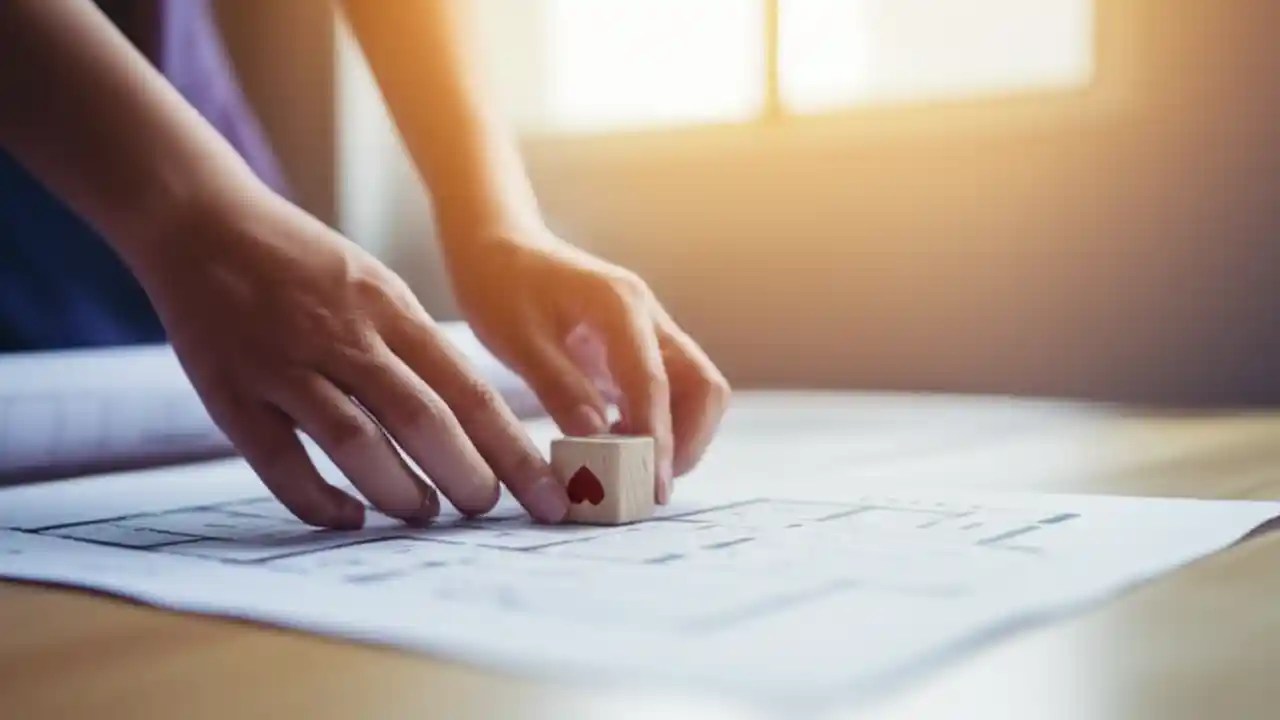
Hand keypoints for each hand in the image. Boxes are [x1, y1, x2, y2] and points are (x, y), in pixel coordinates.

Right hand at [129, 189, 570, 527]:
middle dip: (467, 476)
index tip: (548, 495)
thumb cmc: (302, 264)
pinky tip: (349, 516)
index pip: (470, 391)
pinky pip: (281, 462)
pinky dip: (319, 501)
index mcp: (390, 310)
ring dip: (400, 490)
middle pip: (422, 418)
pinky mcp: (232, 392)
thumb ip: (418, 350)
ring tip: (424, 511)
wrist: (201, 220)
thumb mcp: (376, 287)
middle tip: (485, 509)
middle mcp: (345, 336)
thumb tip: (473, 422)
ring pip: (356, 441)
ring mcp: (285, 364)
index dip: (513, 452)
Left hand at [445, 228, 730, 503]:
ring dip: (679, 434)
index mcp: (620, 306)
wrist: (498, 246)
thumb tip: (598, 443)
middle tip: (650, 482)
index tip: (652, 486)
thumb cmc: (500, 286)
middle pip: (703, 385)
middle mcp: (649, 316)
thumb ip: (559, 389)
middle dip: (688, 440)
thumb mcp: (518, 341)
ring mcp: (650, 330)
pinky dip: (661, 422)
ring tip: (631, 465)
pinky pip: (672, 389)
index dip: (658, 439)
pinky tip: (620, 441)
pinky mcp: (642, 345)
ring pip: (696, 389)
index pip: (654, 383)